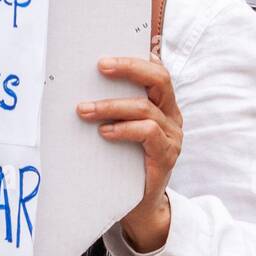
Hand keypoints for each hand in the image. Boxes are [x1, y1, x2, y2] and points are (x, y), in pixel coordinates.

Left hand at [76, 54, 183, 251]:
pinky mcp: (166, 155)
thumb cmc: (125, 162)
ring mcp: (172, 135)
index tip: (112, 51)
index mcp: (163, 104)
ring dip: (111, 106)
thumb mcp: (121, 129)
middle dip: (129, 68)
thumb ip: (114, 109)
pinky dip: (123, 129)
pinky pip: (148, 133)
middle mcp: (172, 115)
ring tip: (84, 110)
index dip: (138, 58)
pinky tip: (104, 132)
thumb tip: (83, 87)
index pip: (157, 71)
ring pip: (146, 107)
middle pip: (160, 79)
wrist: (140, 205)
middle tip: (100, 66)